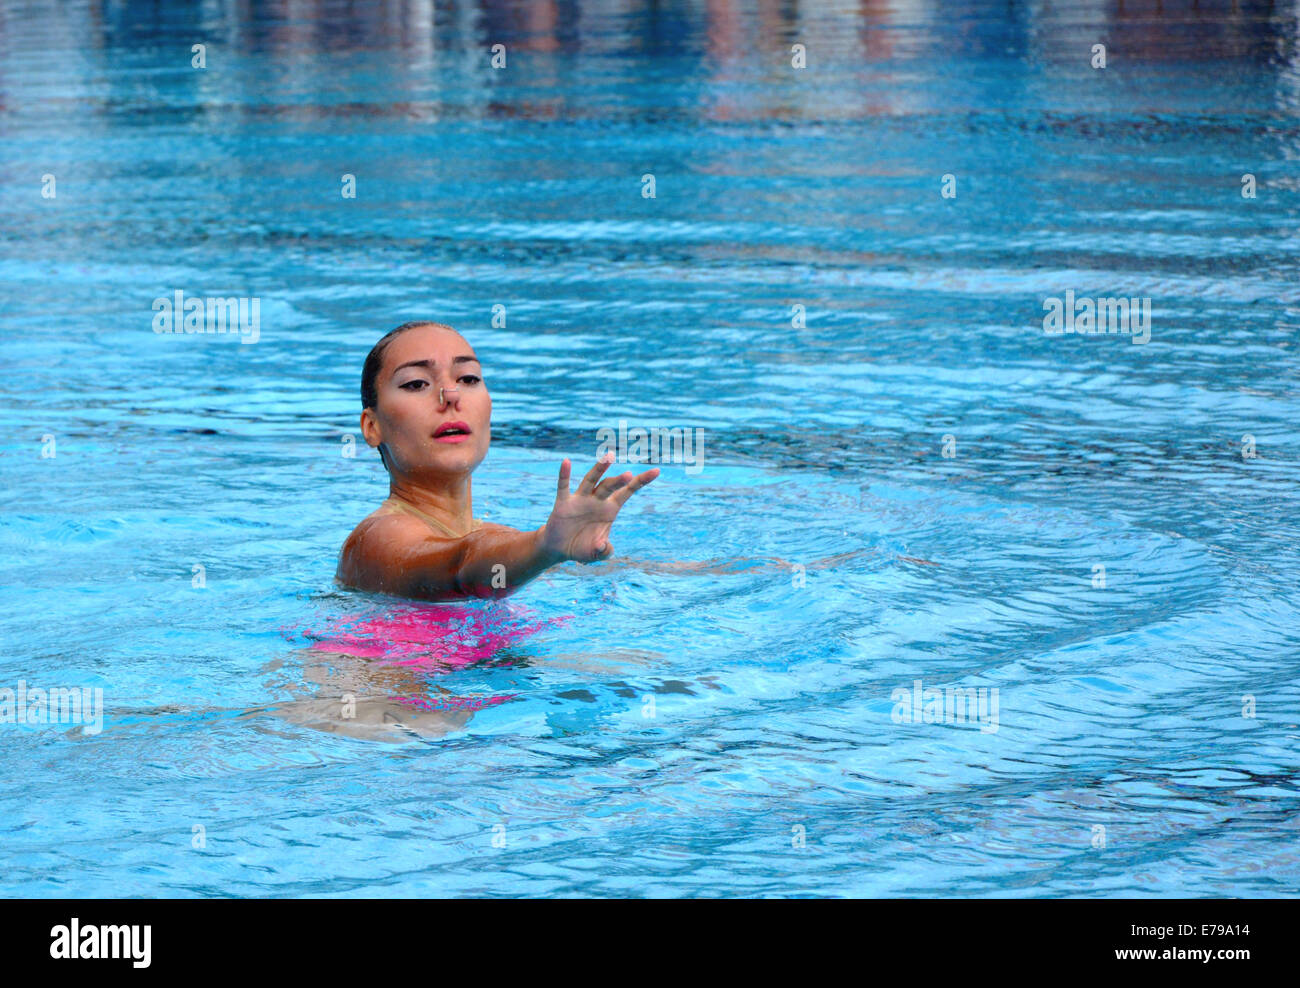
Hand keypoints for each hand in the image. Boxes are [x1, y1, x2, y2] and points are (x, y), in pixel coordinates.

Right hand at [540, 454, 658, 562]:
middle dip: (619, 481)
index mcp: (610, 509)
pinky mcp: (564, 503)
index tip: (657, 471)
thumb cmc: (583, 548)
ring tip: (608, 457)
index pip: (628, 491)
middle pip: (610, 486)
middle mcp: (597, 500)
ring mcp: (580, 499)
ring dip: (599, 470)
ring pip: (591, 481)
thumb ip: (605, 552)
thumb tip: (603, 545)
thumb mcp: (597, 554)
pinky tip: (566, 462)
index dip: (641, 481)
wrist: (560, 549)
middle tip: (629, 475)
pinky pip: (564, 486)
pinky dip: (564, 474)